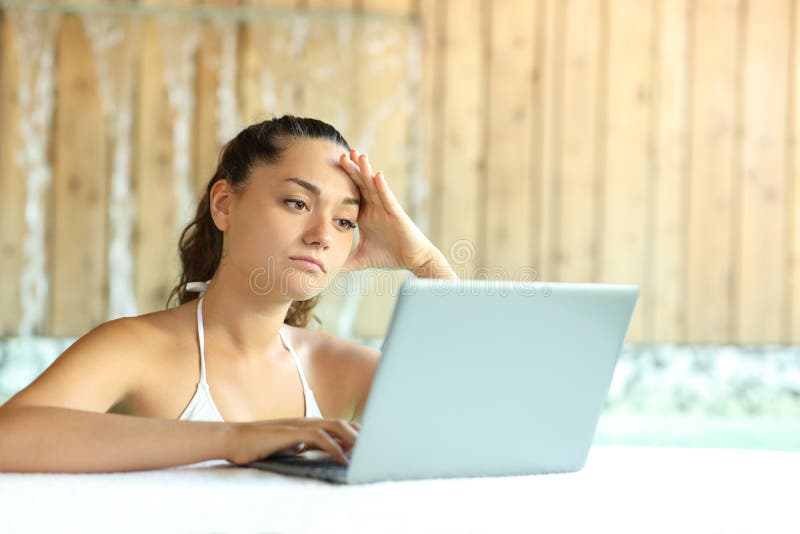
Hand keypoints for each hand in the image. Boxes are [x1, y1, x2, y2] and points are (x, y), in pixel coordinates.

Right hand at [224, 418, 359, 465]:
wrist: (234, 439)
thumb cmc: (260, 445)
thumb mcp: (290, 446)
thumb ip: (308, 446)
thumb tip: (326, 451)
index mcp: (308, 424)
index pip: (340, 425)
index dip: (357, 434)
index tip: (370, 446)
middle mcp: (308, 421)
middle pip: (343, 423)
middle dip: (361, 435)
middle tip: (376, 449)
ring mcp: (300, 425)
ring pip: (336, 426)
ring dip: (353, 439)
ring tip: (365, 453)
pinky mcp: (292, 433)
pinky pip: (319, 437)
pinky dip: (334, 447)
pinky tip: (341, 458)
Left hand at [338, 149, 440, 272]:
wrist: (414, 260)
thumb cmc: (391, 256)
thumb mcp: (362, 259)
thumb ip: (345, 261)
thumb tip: (327, 269)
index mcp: (365, 215)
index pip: (351, 195)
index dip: (342, 182)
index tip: (328, 170)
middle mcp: (375, 208)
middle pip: (361, 184)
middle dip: (352, 169)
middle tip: (340, 154)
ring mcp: (386, 208)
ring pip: (374, 186)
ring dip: (366, 170)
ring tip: (357, 155)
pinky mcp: (397, 213)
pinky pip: (388, 197)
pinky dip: (382, 186)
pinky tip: (376, 175)